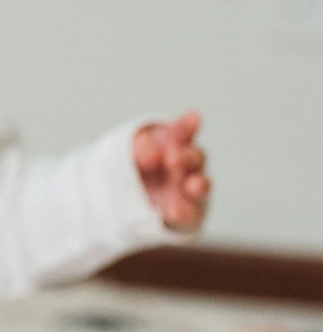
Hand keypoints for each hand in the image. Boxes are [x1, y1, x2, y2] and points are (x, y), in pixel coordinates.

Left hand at [133, 110, 210, 232]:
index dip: (187, 125)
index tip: (194, 117)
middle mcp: (187, 165)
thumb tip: (154, 155)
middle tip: (172, 159)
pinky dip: (185, 213)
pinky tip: (176, 213)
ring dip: (198, 185)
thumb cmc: (138, 168)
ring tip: (192, 187)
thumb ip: (142, 148)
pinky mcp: (188, 213)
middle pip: (195, 157)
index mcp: (173, 144)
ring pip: (201, 186)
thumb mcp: (133, 153)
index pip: (182, 131)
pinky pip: (190, 214)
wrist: (131, 201)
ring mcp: (190, 190)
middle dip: (186, 157)